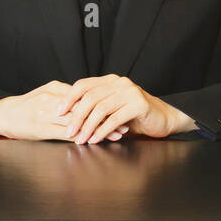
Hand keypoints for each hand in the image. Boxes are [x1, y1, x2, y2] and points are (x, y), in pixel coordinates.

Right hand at [0, 81, 127, 141]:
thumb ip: (64, 93)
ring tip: (116, 135)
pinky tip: (94, 142)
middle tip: (125, 124)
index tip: (119, 108)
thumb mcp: (45, 92)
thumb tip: (86, 96)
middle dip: (107, 117)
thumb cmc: (26, 104)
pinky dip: (82, 138)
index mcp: (54, 89)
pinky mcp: (42, 129)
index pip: (84, 95)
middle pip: (85, 108)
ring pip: (78, 121)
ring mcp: (47, 115)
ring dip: (99, 129)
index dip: (104, 103)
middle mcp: (52, 101)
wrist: (2, 115)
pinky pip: (65, 134)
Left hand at [54, 74, 194, 143]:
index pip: (83, 85)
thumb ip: (96, 108)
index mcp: (110, 81)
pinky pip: (115, 118)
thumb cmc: (135, 116)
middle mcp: (119, 83)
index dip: (68, 98)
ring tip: (80, 139)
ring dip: (87, 126)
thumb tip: (68, 118)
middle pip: (90, 97)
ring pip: (101, 108)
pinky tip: (96, 140)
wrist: (164, 119)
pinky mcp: (139, 104)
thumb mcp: (113, 109)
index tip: (57, 112)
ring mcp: (130, 92)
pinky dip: (102, 130)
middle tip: (68, 132)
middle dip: (76, 116)